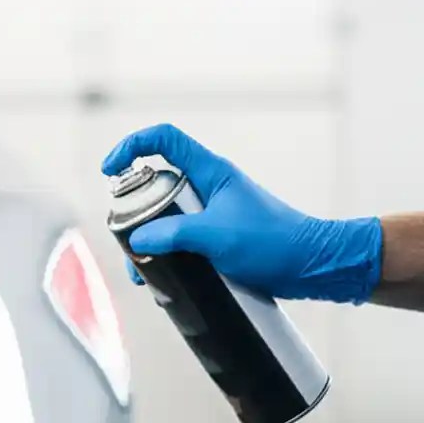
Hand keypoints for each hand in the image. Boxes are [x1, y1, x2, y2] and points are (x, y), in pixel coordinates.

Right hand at [102, 123, 382, 303]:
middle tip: (126, 237)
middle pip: (155, 185)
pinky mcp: (216, 239)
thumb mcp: (216, 236)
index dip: (132, 147)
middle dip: (134, 211)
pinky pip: (180, 241)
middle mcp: (208, 188)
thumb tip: (136, 240)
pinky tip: (163, 281)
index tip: (110, 170)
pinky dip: (167, 257)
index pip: (164, 140)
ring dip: (148, 242)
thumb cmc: (274, 242)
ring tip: (143, 272)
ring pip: (165, 219)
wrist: (313, 266)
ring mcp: (212, 214)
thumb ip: (172, 234)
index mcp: (210, 172)